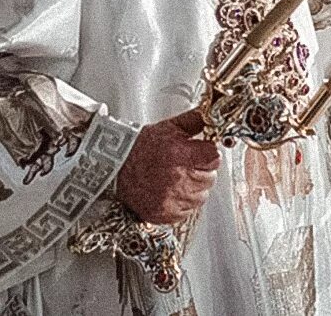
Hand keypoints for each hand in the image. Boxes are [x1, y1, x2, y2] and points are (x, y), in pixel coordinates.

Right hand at [115, 109, 220, 224]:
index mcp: (181, 154)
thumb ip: (196, 120)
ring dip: (194, 187)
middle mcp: (179, 179)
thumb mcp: (169, 127)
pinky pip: (189, 210)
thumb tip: (215, 115)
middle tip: (185, 164)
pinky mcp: (167, 214)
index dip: (208, 153)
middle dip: (202, 169)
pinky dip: (183, 202)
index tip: (200, 152)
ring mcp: (173, 200)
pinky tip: (170, 191)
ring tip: (175, 177)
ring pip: (202, 195)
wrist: (115, 169)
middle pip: (210, 177)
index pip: (215, 157)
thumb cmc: (141, 147)